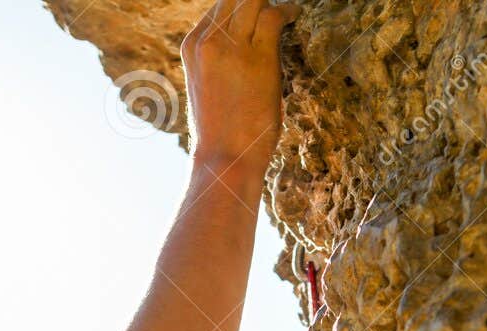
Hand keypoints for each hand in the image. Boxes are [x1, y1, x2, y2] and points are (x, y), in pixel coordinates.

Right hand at [181, 0, 301, 175]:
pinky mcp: (257, 58)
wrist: (225, 159)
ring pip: (254, 1)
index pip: (219, 8)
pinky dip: (287, 12)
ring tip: (286, 11)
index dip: (240, 6)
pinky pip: (273, 17)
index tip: (256, 10)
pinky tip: (294, 16)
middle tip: (272, 9)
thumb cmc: (219, 132)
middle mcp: (208, 41)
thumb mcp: (206, 86)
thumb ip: (217, 58)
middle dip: (255, 1)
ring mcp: (231, 47)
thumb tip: (239, 44)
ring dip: (271, 4)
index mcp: (192, 47)